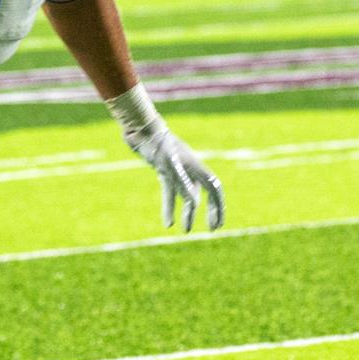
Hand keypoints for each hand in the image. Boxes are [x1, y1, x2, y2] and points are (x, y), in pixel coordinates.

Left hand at [105, 84, 222, 231]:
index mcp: (196, 166)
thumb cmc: (156, 144)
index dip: (218, 206)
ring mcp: (177, 170)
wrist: (140, 129)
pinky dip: (169, 207)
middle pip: (206, 193)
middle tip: (212, 229)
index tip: (217, 224)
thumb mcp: (169, 164)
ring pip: (187, 196)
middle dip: (211, 211)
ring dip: (188, 213)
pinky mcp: (164, 171)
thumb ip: (181, 183)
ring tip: (186, 231)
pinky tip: (167, 222)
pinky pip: (170, 193)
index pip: (214, 189)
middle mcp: (190, 169)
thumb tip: (193, 204)